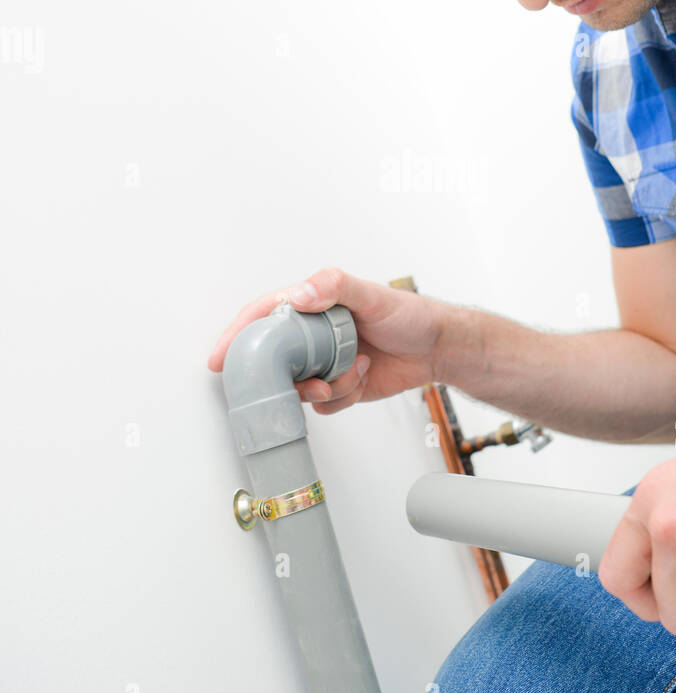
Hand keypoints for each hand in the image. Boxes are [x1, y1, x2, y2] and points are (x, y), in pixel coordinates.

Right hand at [208, 266, 447, 413]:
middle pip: (276, 361)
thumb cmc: (408, 314)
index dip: (237, 335)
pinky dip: (342, 397)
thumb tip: (297, 295)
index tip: (221, 358)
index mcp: (312, 307)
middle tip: (311, 379)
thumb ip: (333, 286)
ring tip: (353, 371)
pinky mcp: (337, 387)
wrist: (436, 348)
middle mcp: (313, 336)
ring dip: (325, 387)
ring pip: (299, 388)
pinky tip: (364, 377)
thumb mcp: (371, 294)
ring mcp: (323, 363)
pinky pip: (323, 405)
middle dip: (288, 377)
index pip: (263, 317)